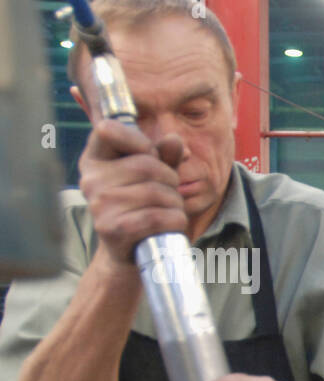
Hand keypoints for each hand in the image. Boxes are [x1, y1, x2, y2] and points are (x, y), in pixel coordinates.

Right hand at [79, 119, 186, 267]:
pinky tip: (171, 224)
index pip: (108, 130)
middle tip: (169, 193)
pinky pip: (156, 217)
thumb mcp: (153, 176)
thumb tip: (174, 140)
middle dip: (170, 180)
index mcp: (94, 160)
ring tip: (169, 211)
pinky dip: (175, 221)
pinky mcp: (112, 229)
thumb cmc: (142, 206)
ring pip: (156, 192)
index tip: (150, 155)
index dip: (138, 140)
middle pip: (147, 165)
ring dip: (175, 203)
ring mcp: (99, 205)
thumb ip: (164, 156)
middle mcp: (91, 180)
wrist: (130, 250)